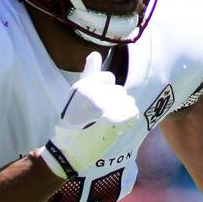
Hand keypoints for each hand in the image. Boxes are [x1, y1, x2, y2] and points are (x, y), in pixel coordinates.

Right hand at [40, 51, 138, 179]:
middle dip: (114, 102)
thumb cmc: (74, 121)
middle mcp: (95, 93)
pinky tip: (119, 127)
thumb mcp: (77, 94)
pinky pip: (132, 112)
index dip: (105, 93)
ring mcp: (106, 107)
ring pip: (127, 100)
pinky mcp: (116, 120)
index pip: (109, 78)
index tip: (97, 107)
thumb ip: (89, 73)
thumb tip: (95, 53)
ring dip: (122, 111)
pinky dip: (128, 119)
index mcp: (85, 85)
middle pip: (119, 90)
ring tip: (110, 123)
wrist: (70, 149)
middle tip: (101, 118)